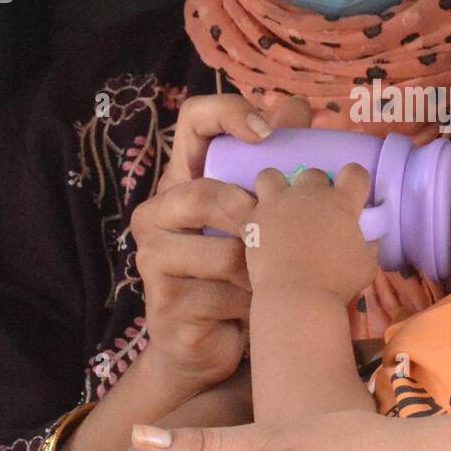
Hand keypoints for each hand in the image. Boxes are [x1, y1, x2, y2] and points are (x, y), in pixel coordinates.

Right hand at [128, 92, 311, 396]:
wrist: (207, 344)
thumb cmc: (235, 271)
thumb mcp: (254, 217)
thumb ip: (272, 164)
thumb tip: (298, 106)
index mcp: (180, 181)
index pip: (193, 121)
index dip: (228, 114)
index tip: (267, 134)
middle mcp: (156, 215)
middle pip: (203, 194)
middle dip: (251, 216)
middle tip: (282, 236)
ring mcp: (152, 262)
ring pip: (224, 255)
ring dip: (262, 273)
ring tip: (276, 284)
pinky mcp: (166, 307)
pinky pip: (226, 298)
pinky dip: (256, 306)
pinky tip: (259, 313)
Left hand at [239, 164, 378, 301]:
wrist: (298, 297)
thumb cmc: (337, 284)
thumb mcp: (367, 266)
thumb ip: (369, 245)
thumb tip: (369, 238)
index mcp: (341, 202)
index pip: (355, 173)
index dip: (356, 181)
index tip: (354, 196)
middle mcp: (309, 194)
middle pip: (314, 173)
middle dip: (316, 189)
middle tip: (315, 214)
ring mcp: (277, 203)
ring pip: (271, 175)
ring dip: (275, 188)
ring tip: (276, 207)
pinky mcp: (252, 218)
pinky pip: (233, 198)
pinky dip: (233, 200)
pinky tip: (238, 207)